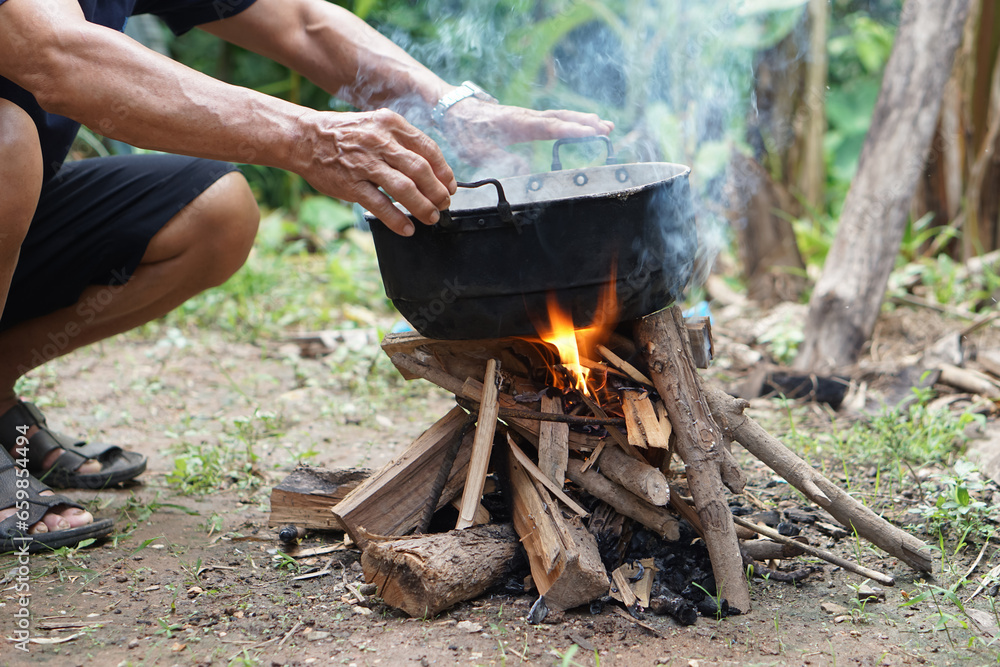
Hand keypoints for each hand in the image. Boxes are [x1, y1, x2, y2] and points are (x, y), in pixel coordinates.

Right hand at [296, 108, 456, 235]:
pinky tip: (407, 228)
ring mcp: (365, 163)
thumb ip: (401, 143)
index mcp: (391, 124)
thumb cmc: (345, 134)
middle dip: (437, 192)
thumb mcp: (377, 126)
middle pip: (421, 170)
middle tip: (443, 204)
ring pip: (405, 189)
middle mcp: (380, 141)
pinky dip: (397, 219)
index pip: (428, 149)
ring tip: (431, 217)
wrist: (305, 138)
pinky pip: (380, 205)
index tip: (450, 186)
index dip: (444, 171)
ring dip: (422, 207)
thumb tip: (431, 170)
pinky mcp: (351, 184)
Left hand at [442, 98, 613, 171]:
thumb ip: (499, 158)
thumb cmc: (464, 129)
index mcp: (517, 124)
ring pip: (559, 116)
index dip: (571, 131)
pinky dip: (570, 120)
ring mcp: (527, 116)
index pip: (550, 127)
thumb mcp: (476, 150)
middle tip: (608, 128)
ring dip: (582, 120)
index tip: (591, 133)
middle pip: (561, 118)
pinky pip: (553, 118)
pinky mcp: (525, 118)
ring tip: (604, 125)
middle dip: (585, 123)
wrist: (453, 109)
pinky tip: (580, 124)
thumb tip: (523, 170)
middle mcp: (526, 117)